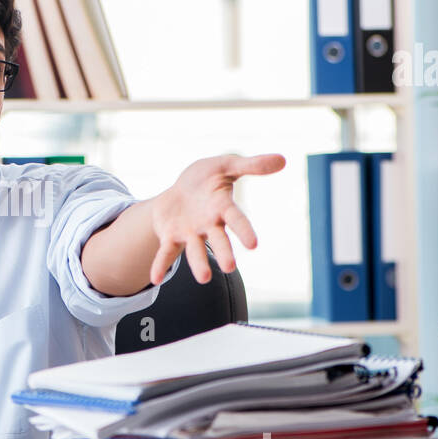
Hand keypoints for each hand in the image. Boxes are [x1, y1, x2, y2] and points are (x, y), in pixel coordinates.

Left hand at [148, 153, 285, 284]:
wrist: (179, 190)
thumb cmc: (207, 178)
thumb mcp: (227, 165)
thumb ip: (252, 165)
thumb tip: (283, 160)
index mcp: (222, 207)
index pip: (236, 218)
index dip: (244, 230)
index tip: (253, 244)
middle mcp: (209, 224)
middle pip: (218, 239)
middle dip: (224, 252)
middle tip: (229, 268)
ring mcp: (190, 233)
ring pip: (195, 249)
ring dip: (198, 263)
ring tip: (204, 278)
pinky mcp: (171, 237)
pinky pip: (166, 252)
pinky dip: (160, 264)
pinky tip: (154, 278)